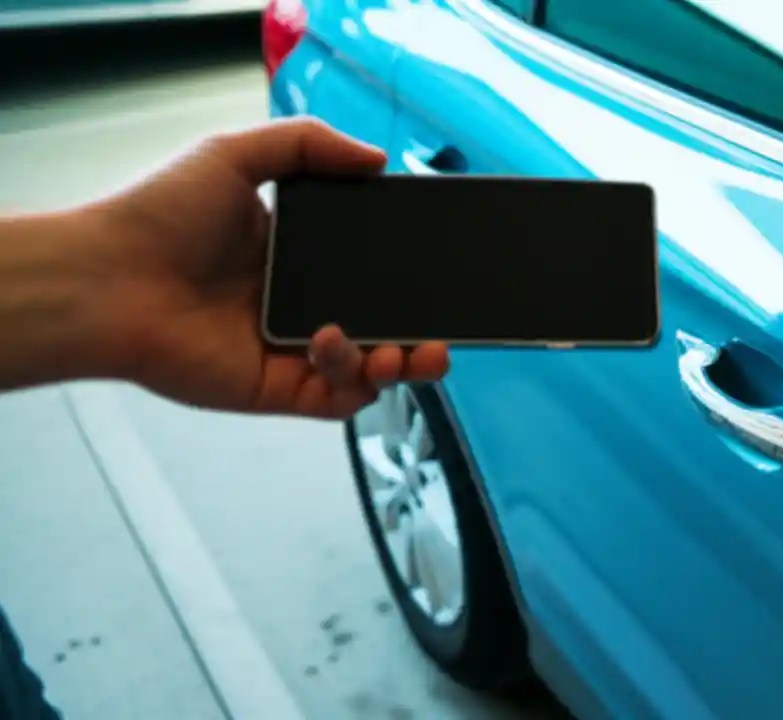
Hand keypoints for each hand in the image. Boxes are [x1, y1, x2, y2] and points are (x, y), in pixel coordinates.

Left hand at [89, 119, 448, 417]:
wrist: (107, 279)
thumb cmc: (158, 217)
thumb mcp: (235, 155)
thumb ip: (310, 146)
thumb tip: (378, 158)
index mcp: (299, 257)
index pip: (374, 271)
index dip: (411, 277)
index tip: (439, 271)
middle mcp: (302, 307)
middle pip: (385, 331)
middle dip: (423, 341)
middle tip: (442, 340)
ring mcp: (291, 352)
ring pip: (370, 373)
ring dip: (398, 366)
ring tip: (404, 353)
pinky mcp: (275, 389)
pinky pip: (334, 398)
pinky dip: (350, 378)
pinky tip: (334, 343)